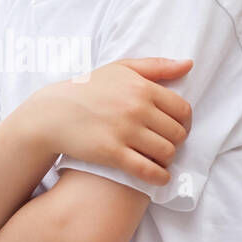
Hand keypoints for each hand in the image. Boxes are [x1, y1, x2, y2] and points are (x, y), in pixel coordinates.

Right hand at [24, 57, 193, 186]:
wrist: (53, 112)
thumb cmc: (88, 88)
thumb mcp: (120, 68)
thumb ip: (156, 66)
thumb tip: (188, 64)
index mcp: (142, 87)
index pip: (182, 110)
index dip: (184, 123)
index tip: (176, 128)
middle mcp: (136, 108)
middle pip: (177, 133)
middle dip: (175, 142)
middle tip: (166, 145)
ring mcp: (125, 131)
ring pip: (166, 152)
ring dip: (167, 159)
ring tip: (160, 159)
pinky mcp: (112, 153)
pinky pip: (148, 170)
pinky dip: (159, 177)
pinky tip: (159, 177)